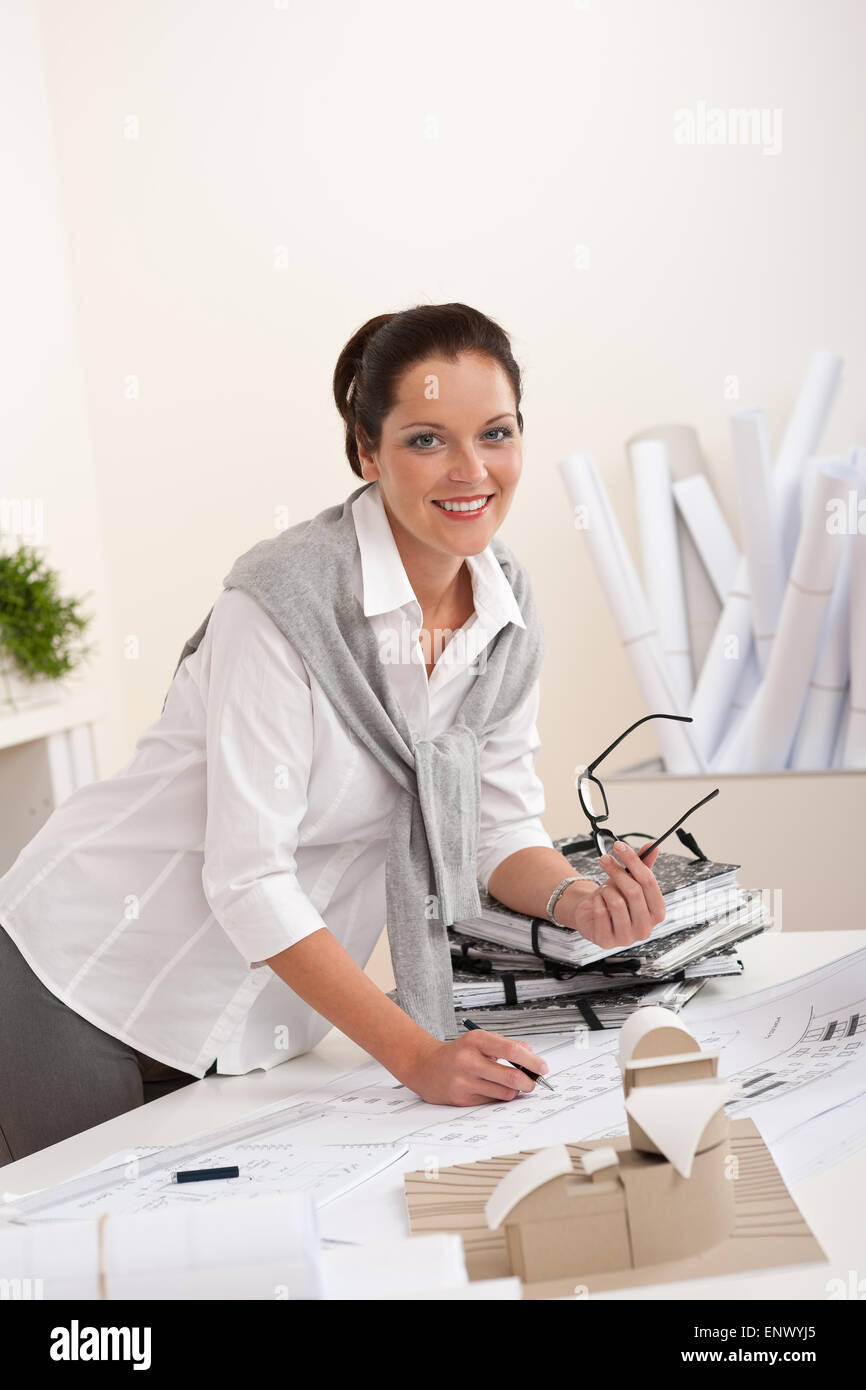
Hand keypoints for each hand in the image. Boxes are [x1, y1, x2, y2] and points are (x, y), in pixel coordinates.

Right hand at [400, 1029, 548, 1106]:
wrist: (425, 1066)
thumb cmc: (458, 1053)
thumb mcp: (479, 1040)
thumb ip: (506, 1044)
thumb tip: (531, 1054)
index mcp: (476, 1040)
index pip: (511, 1050)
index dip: (532, 1060)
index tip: (543, 1067)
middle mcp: (469, 1060)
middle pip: (511, 1076)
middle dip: (529, 1082)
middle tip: (534, 1083)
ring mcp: (464, 1081)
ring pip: (505, 1092)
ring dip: (514, 1091)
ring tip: (511, 1084)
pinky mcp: (462, 1099)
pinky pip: (492, 1101)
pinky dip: (499, 1097)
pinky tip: (492, 1089)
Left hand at [555, 840, 665, 948]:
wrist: (592, 913)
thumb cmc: (615, 896)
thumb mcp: (629, 879)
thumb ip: (643, 864)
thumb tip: (653, 846)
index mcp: (657, 912)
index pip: (649, 882)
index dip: (634, 862)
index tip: (619, 846)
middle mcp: (646, 928)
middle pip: (634, 891)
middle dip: (617, 871)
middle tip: (605, 859)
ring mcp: (627, 938)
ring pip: (617, 902)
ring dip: (606, 890)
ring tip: (604, 890)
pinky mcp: (608, 941)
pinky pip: (601, 913)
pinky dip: (596, 901)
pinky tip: (597, 902)